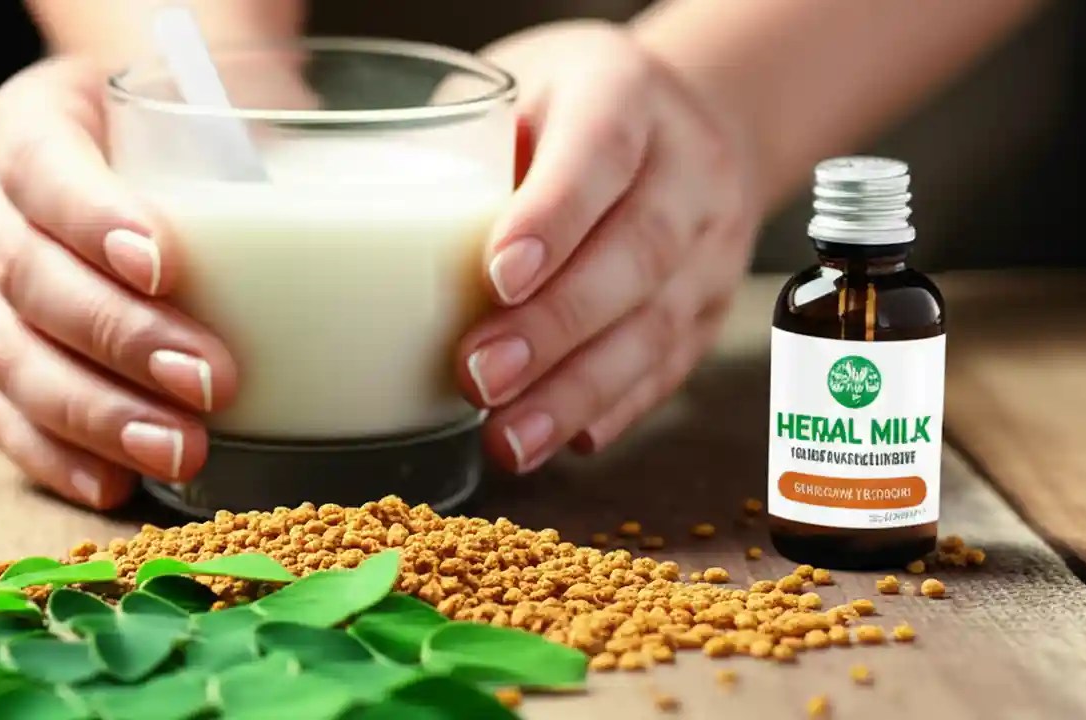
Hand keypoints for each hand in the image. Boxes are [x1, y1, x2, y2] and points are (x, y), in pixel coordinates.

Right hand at [0, 58, 237, 508]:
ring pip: (17, 361)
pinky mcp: (12, 358)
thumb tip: (411, 202)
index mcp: (38, 128)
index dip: (92, 220)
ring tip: (181, 450)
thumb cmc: (203, 118)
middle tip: (211, 380)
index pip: (45, 168)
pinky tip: (117, 485)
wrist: (159, 140)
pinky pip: (10, 418)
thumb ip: (273, 124)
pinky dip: (59, 458)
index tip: (164, 263)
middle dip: (122, 337)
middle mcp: (1, 211)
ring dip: (100, 414)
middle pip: (33, 279)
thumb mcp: (228, 96)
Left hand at [458, 21, 762, 472]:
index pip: (601, 148)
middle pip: (637, 251)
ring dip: (578, 390)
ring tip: (510, 439)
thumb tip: (374, 249)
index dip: (554, 216)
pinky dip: (614, 408)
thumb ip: (464, 153)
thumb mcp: (512, 93)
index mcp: (623, 91)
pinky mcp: (710, 307)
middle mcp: (686, 166)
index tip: (496, 277)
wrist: (675, 126)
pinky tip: (562, 438)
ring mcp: (711, 243)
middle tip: (480, 376)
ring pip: (657, 325)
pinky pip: (669, 366)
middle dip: (555, 324)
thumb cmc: (560, 109)